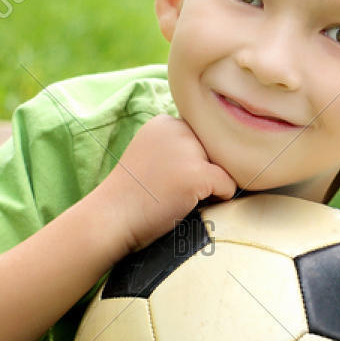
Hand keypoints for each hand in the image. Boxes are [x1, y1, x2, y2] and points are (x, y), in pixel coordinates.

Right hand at [93, 115, 237, 253]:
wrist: (111, 218)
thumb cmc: (131, 194)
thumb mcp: (150, 153)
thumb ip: (177, 145)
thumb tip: (220, 152)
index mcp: (165, 122)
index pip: (201, 137)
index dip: (194, 159)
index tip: (170, 175)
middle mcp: (178, 129)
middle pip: (216, 150)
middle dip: (205, 169)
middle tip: (175, 188)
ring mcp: (189, 151)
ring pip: (224, 166)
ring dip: (211, 184)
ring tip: (181, 195)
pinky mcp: (198, 174)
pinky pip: (228, 185)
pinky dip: (219, 198)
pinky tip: (192, 203)